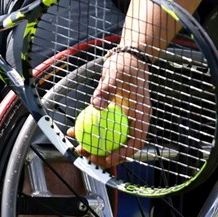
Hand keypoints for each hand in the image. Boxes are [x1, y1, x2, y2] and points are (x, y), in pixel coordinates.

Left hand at [87, 45, 154, 166]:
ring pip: (110, 138)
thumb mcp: (117, 74)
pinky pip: (102, 126)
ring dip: (96, 145)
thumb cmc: (127, 64)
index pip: (135, 142)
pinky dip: (90, 130)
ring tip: (80, 148)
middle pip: (121, 144)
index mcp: (141, 115)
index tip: (106, 159)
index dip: (122, 154)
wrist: (128, 57)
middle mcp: (133, 120)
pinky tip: (76, 130)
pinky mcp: (113, 114)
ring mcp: (124, 118)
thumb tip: (97, 104)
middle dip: (105, 155)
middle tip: (89, 156)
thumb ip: (107, 88)